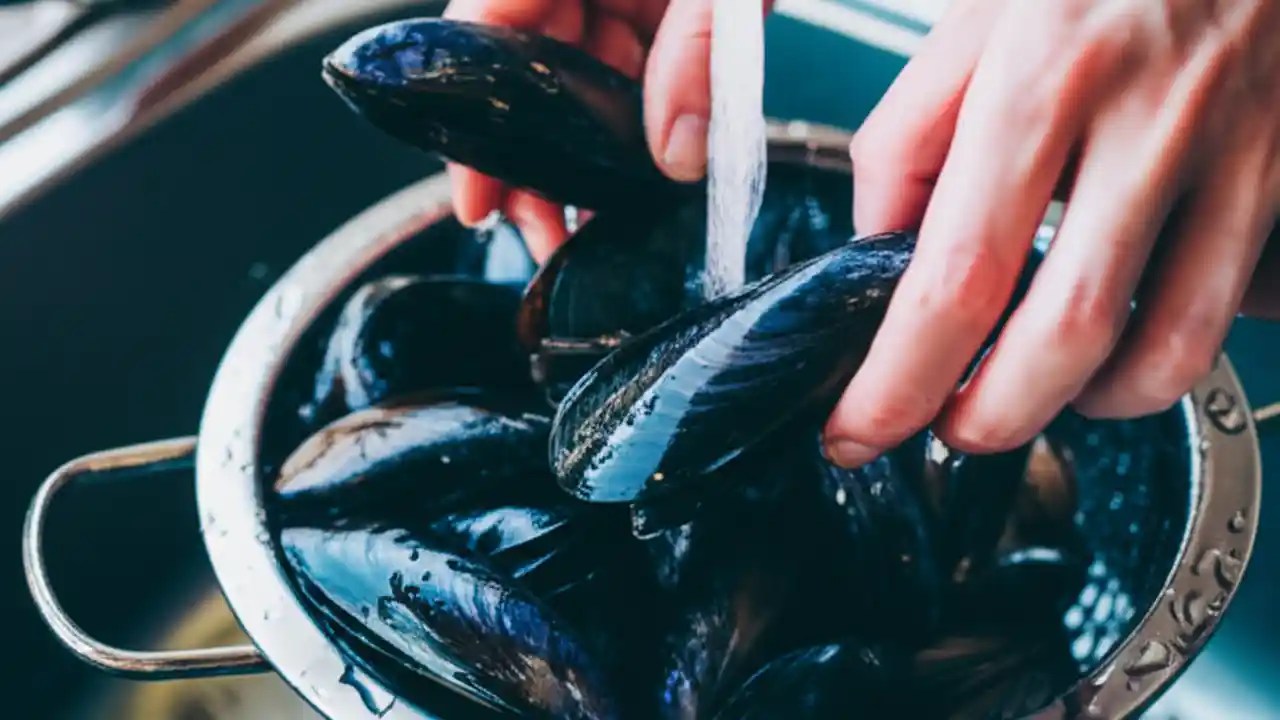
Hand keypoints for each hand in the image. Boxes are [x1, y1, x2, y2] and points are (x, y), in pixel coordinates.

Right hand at [444, 0, 764, 261]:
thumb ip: (696, 51)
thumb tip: (675, 156)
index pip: (487, 30)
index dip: (472, 120)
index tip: (479, 198)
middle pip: (527, 69)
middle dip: (530, 157)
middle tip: (544, 234)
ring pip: (579, 78)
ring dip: (581, 151)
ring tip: (586, 225)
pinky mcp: (657, 2)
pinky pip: (631, 67)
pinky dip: (633, 122)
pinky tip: (634, 177)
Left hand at [824, 0, 1279, 466]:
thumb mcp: (972, 14)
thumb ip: (910, 136)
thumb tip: (877, 247)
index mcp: (1047, 75)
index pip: (957, 277)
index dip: (898, 382)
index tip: (859, 427)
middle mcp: (1154, 119)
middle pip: (1069, 335)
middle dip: (993, 418)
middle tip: (948, 428)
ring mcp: (1243, 148)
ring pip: (1175, 345)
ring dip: (1089, 402)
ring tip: (1033, 390)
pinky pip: (1241, 302)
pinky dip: (1173, 346)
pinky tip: (1129, 330)